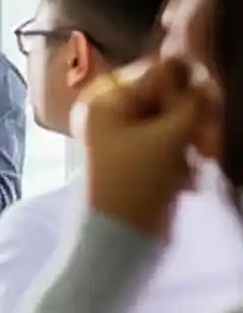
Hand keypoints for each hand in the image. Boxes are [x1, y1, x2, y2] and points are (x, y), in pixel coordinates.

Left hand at [72, 56, 220, 239]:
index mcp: (106, 99)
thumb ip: (192, 103)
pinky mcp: (144, 159)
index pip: (159, 71)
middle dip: (194, 118)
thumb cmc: (134, 185)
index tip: (202, 111)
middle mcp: (113, 112)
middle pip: (171, 95)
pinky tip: (186, 181)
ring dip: (196, 139)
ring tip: (199, 162)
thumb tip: (205, 79)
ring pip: (178, 120)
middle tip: (205, 145)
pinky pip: (176, 143)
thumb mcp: (168, 137)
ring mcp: (128, 136)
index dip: (186, 89)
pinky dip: (186, 159)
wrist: (121, 241)